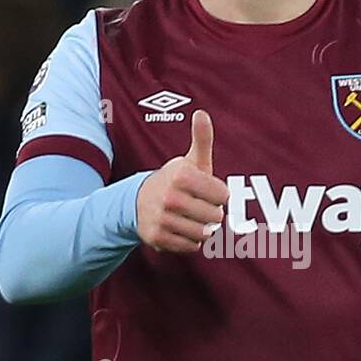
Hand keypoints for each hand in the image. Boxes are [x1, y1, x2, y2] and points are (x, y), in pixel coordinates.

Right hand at [135, 109, 229, 252]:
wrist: (138, 202)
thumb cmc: (175, 181)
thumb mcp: (189, 160)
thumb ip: (201, 139)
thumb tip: (202, 113)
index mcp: (181, 175)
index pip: (223, 195)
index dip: (219, 195)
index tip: (208, 191)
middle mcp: (170, 197)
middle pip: (216, 216)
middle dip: (212, 213)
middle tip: (199, 206)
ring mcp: (162, 218)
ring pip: (204, 233)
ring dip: (202, 229)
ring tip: (192, 218)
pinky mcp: (158, 237)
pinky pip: (191, 246)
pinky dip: (191, 241)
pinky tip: (182, 229)